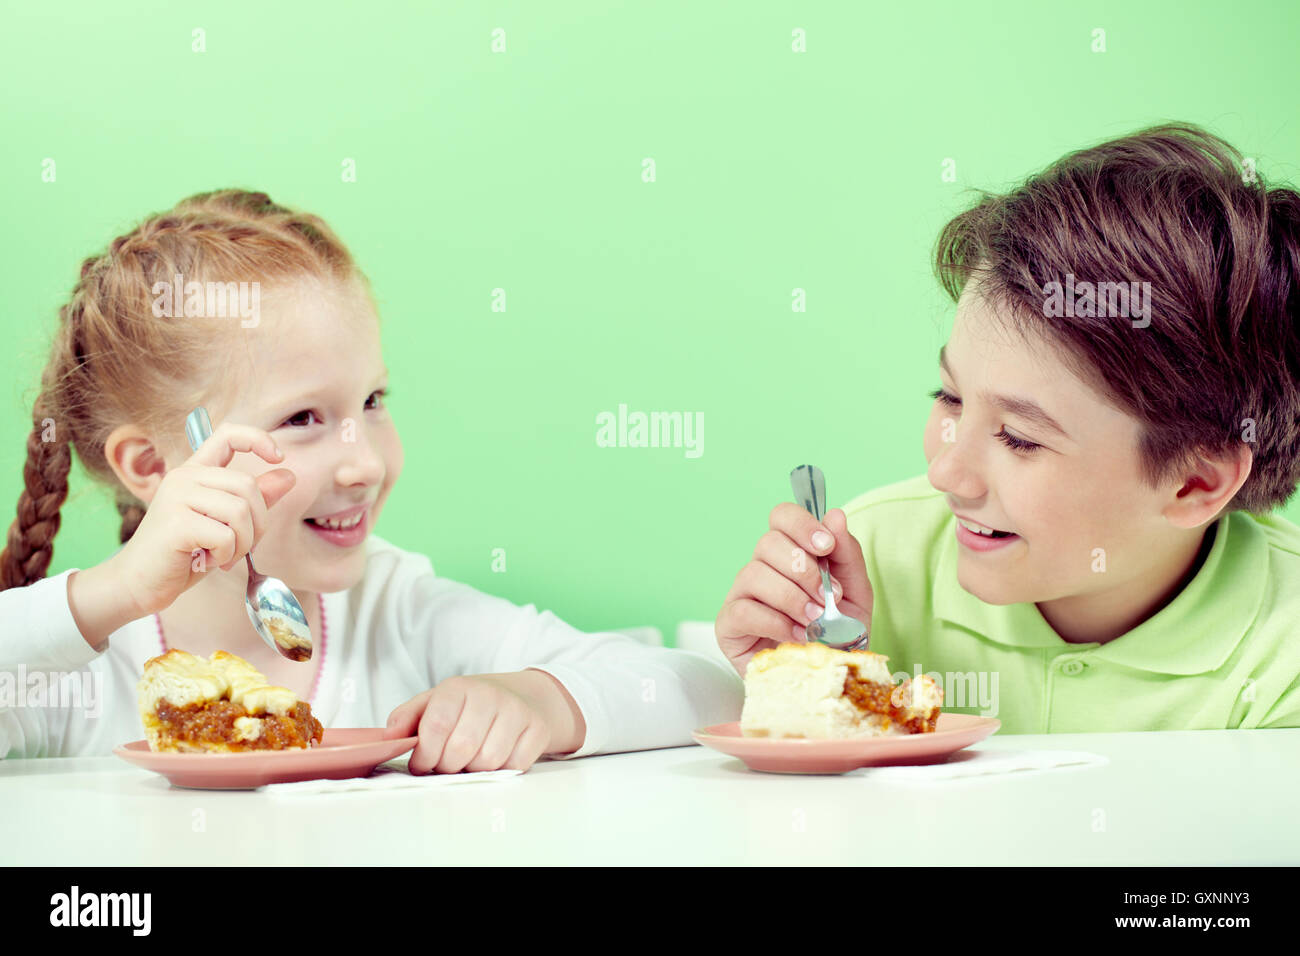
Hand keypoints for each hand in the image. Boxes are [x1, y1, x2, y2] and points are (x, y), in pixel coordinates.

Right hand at [112, 422, 296, 617]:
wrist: (139, 585)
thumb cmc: (184, 556)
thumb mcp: (226, 525)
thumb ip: (254, 500)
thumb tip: (289, 475)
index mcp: (195, 472)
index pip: (228, 435)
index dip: (258, 439)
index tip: (279, 457)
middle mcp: (184, 477)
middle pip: (248, 486)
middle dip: (258, 523)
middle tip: (241, 547)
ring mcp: (177, 496)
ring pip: (241, 511)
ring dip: (243, 543)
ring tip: (224, 557)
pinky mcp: (177, 522)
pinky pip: (226, 535)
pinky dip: (226, 555)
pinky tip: (208, 562)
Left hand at [383, 674, 554, 773]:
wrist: (522, 697)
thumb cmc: (471, 707)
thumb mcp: (434, 703)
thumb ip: (406, 718)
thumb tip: (388, 736)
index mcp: (459, 687)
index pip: (435, 726)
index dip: (424, 755)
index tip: (422, 764)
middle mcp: (490, 695)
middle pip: (460, 749)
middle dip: (447, 767)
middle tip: (446, 764)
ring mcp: (517, 712)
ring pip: (487, 762)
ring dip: (474, 770)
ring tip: (471, 759)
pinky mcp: (537, 730)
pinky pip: (513, 766)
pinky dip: (500, 770)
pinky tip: (495, 757)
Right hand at [715, 504, 873, 676]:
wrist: (828, 680)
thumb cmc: (839, 635)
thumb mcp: (856, 593)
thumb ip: (846, 554)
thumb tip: (835, 515)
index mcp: (790, 553)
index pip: (782, 516)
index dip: (802, 525)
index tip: (826, 547)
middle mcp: (761, 568)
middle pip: (768, 543)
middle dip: (804, 570)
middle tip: (826, 597)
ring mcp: (741, 595)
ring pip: (755, 574)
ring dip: (792, 598)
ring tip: (815, 621)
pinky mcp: (729, 625)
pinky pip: (744, 610)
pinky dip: (776, 622)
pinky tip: (798, 637)